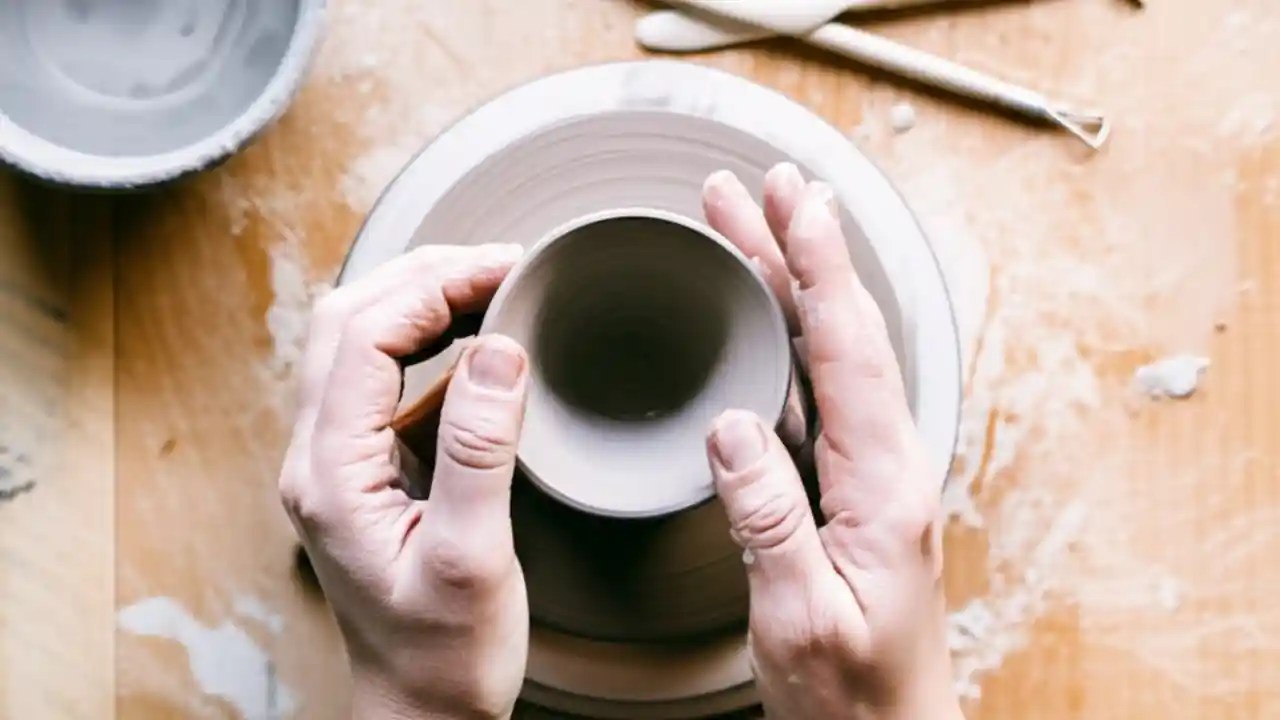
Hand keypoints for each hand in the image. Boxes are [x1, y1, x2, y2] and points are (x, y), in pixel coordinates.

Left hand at [278, 243, 530, 719]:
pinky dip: (428, 336)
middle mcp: (318, 457)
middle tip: (503, 263)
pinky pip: (382, 374)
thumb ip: (480, 452)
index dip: (435, 286)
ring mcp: (335, 460)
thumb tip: (499, 351)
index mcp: (331, 473)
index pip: (365, 336)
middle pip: (349, 320)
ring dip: (421, 297)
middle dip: (424, 274)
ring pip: (357, 339)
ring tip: (493, 282)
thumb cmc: (446, 655)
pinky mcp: (364, 467)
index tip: (506, 269)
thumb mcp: (472, 559)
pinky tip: (474, 334)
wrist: (422, 711)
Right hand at [701, 166, 961, 718]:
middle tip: (754, 187)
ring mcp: (866, 477)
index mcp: (883, 485)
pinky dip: (780, 344)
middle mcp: (884, 466)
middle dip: (797, 251)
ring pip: (822, 355)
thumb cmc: (851, 695)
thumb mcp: (800, 614)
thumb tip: (730, 427)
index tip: (791, 201)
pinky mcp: (846, 495)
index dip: (817, 266)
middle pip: (837, 331)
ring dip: (786, 287)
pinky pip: (811, 396)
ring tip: (744, 232)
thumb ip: (767, 517)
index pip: (846, 348)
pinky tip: (755, 324)